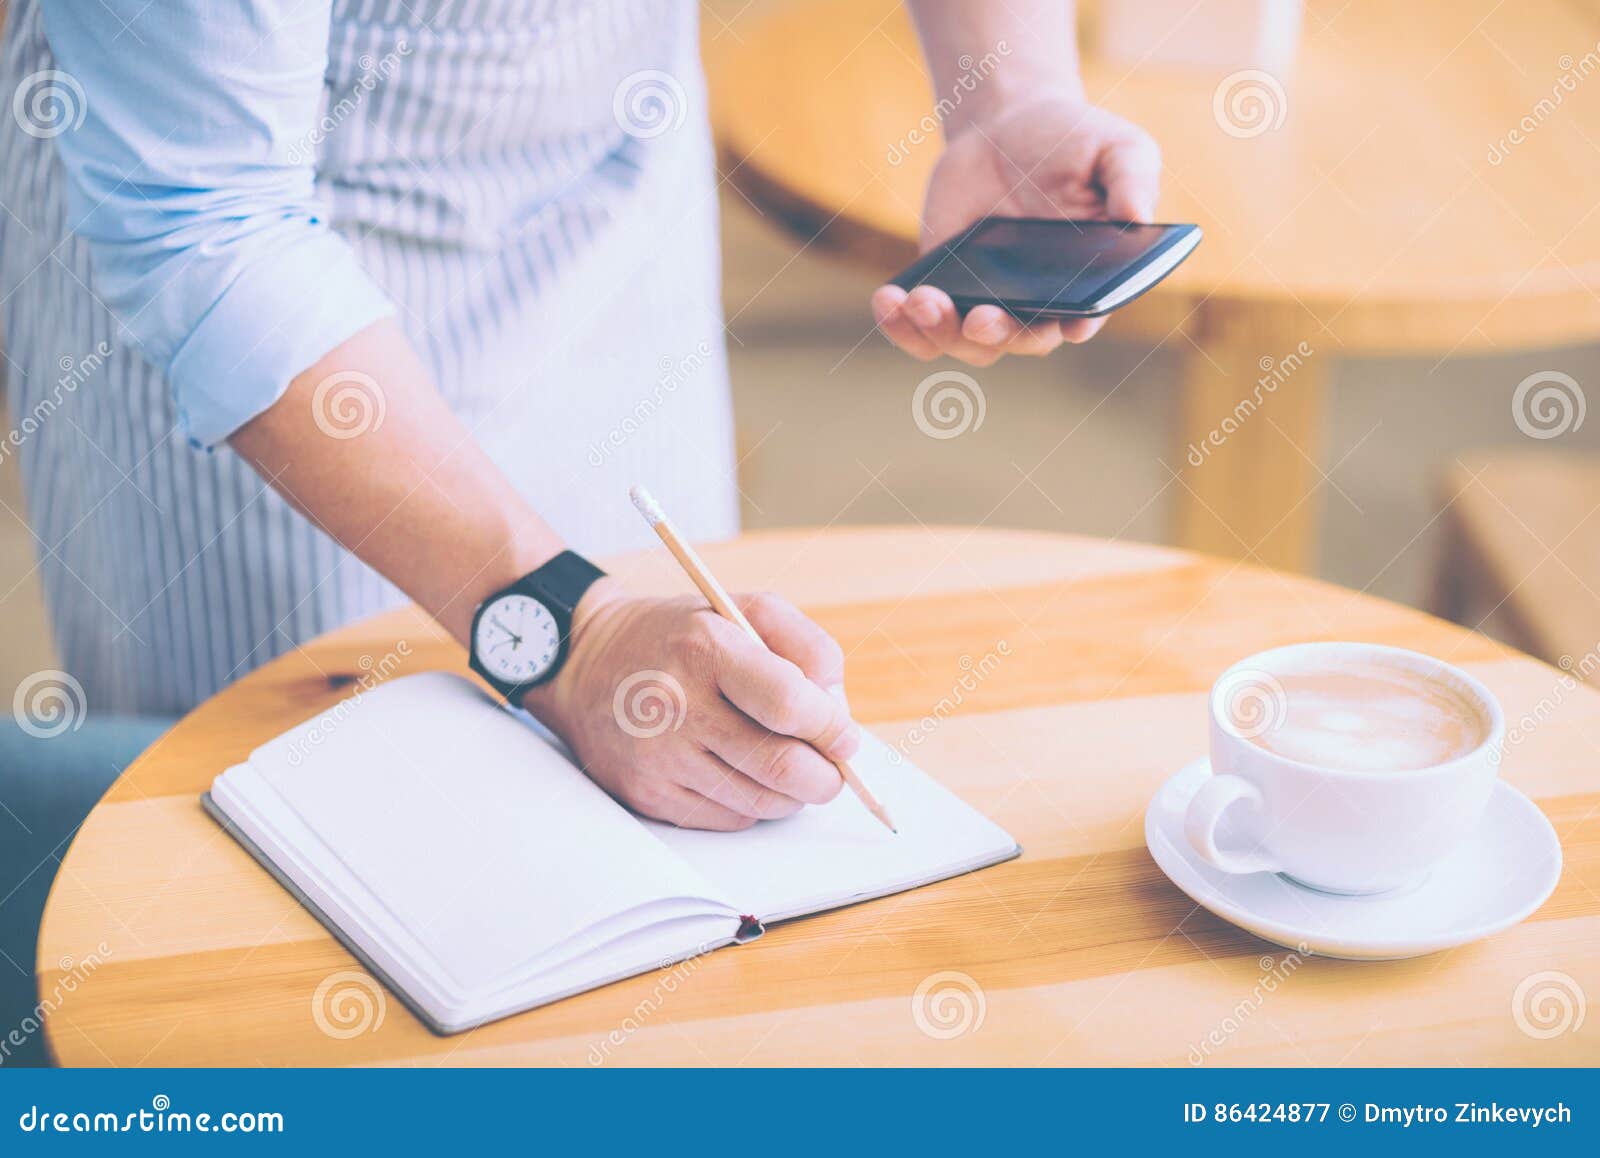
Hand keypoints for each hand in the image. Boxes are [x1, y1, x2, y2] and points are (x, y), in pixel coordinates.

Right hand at [524, 582, 858, 830]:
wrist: (583, 664)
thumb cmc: (678, 636)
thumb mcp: (738, 608)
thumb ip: (803, 641)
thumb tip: (838, 706)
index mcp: (704, 649)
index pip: (788, 704)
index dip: (832, 728)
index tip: (846, 736)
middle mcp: (677, 705)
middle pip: (781, 767)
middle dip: (826, 776)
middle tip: (834, 768)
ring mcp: (660, 757)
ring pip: (761, 803)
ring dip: (794, 794)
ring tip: (793, 768)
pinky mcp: (648, 795)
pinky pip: (729, 819)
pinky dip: (754, 805)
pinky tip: (747, 776)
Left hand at [872, 93, 1161, 362]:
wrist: (1006, 129)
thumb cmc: (1073, 142)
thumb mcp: (1117, 147)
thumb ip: (1134, 178)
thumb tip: (1139, 215)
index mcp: (1087, 283)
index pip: (1084, 317)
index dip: (1075, 326)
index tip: (1066, 327)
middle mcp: (1037, 305)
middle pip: (1019, 341)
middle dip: (998, 335)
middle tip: (979, 317)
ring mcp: (987, 302)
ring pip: (964, 343)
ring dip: (940, 333)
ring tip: (920, 301)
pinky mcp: (943, 291)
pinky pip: (920, 328)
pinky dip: (900, 325)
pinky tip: (887, 301)